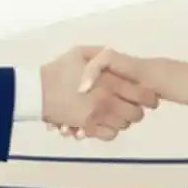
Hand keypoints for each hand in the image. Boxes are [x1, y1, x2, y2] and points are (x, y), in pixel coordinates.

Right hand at [40, 46, 158, 139]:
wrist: (37, 91)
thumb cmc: (59, 70)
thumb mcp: (81, 53)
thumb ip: (103, 55)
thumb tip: (120, 59)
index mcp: (109, 81)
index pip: (143, 94)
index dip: (149, 97)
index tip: (148, 96)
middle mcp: (108, 100)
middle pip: (137, 113)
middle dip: (136, 110)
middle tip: (130, 105)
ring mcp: (98, 116)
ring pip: (124, 125)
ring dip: (123, 119)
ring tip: (115, 112)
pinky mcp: (88, 127)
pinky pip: (110, 134)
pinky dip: (111, 130)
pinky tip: (105, 122)